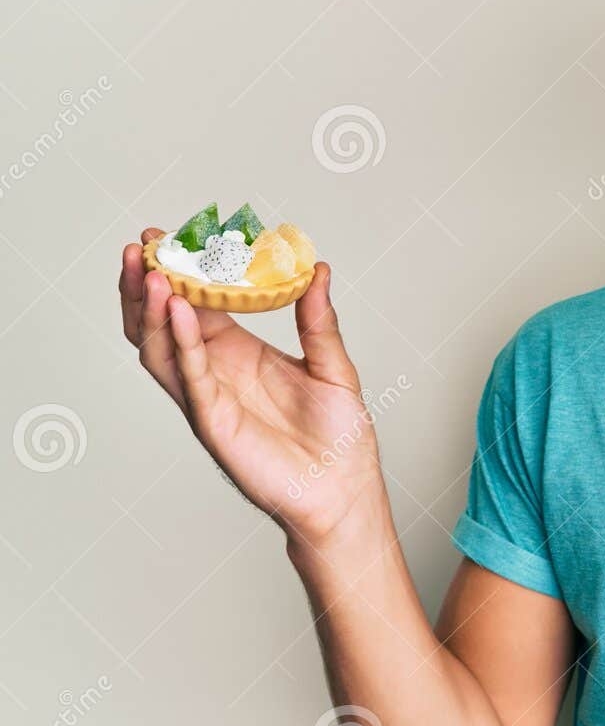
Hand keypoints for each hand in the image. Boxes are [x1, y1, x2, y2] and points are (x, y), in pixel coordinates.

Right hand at [119, 229, 383, 547]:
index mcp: (240, 352)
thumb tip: (318, 269)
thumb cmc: (339, 437)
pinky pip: (189, 376)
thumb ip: (319, 320)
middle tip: (141, 244)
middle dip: (147, 282)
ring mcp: (208, 396)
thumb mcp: (334, 366)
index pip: (198, 304)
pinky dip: (180, 342)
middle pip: (164, 321)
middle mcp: (215, 371)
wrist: (343, 489)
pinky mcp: (213, 420)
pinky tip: (177, 311)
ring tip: (148, 270)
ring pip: (160, 347)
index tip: (169, 236)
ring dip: (150, 309)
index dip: (183, 272)